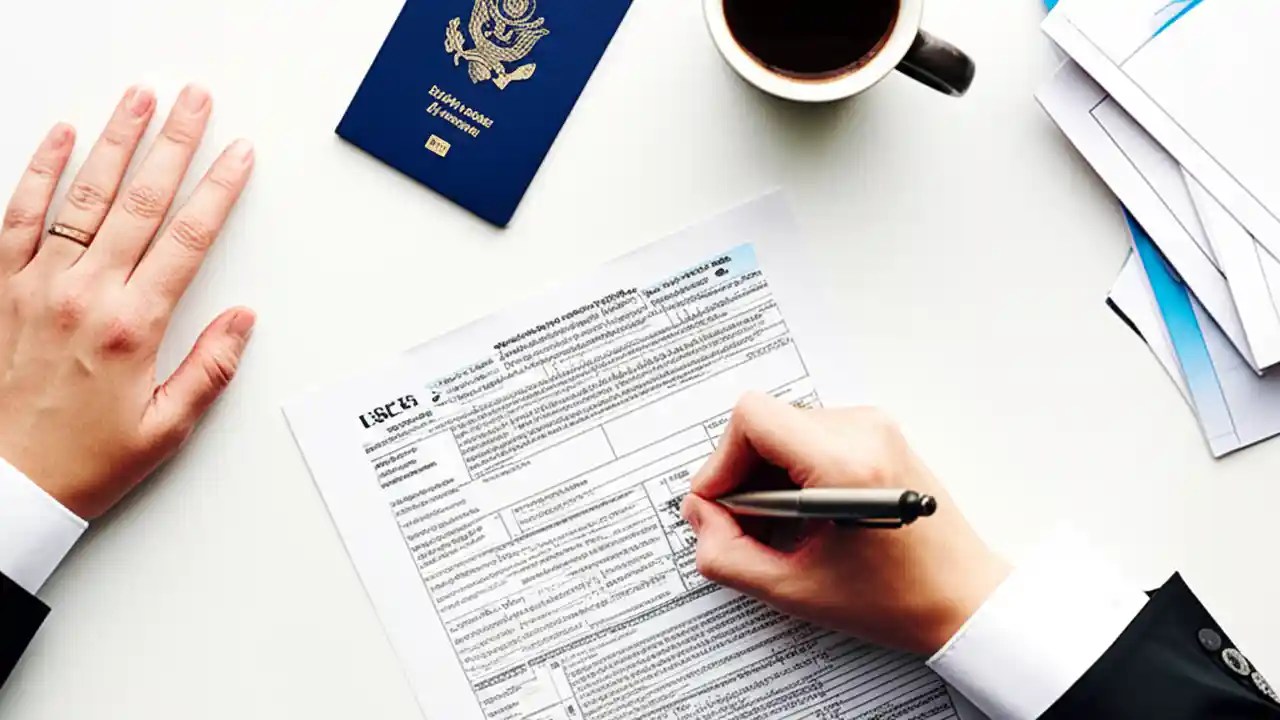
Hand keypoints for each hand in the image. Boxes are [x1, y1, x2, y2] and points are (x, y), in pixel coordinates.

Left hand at [0, 85, 254, 518]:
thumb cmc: (82, 461)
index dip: (219, 190)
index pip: (188, 240)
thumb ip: (209, 368)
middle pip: (141, 202)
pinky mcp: (0, 289)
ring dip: (114, 143)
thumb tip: (243, 318)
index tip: (238, 156)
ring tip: (138, 100)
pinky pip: (18, 217)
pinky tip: (61, 139)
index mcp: (131, 327)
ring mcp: (36, 286)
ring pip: (83, 197)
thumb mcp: (166, 428)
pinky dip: (39, 173)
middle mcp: (84, 295)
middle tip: (194, 102)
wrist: (4, 486)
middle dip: (172, 143)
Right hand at [681, 393, 1009, 654]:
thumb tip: (700, 515)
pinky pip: (809, 434)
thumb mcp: (794, 591)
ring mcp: (875, 428)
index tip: (721, 504)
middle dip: (743, 475)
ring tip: (782, 526)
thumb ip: (727, 555)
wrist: (964, 600)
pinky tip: (803, 515)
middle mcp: (864, 431)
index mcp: (846, 464)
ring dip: (767, 475)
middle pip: (764, 423)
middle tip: (749, 526)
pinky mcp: (878, 434)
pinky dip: (791, 470)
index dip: (721, 462)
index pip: (752, 418)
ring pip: (783, 428)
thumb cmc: (897, 600)